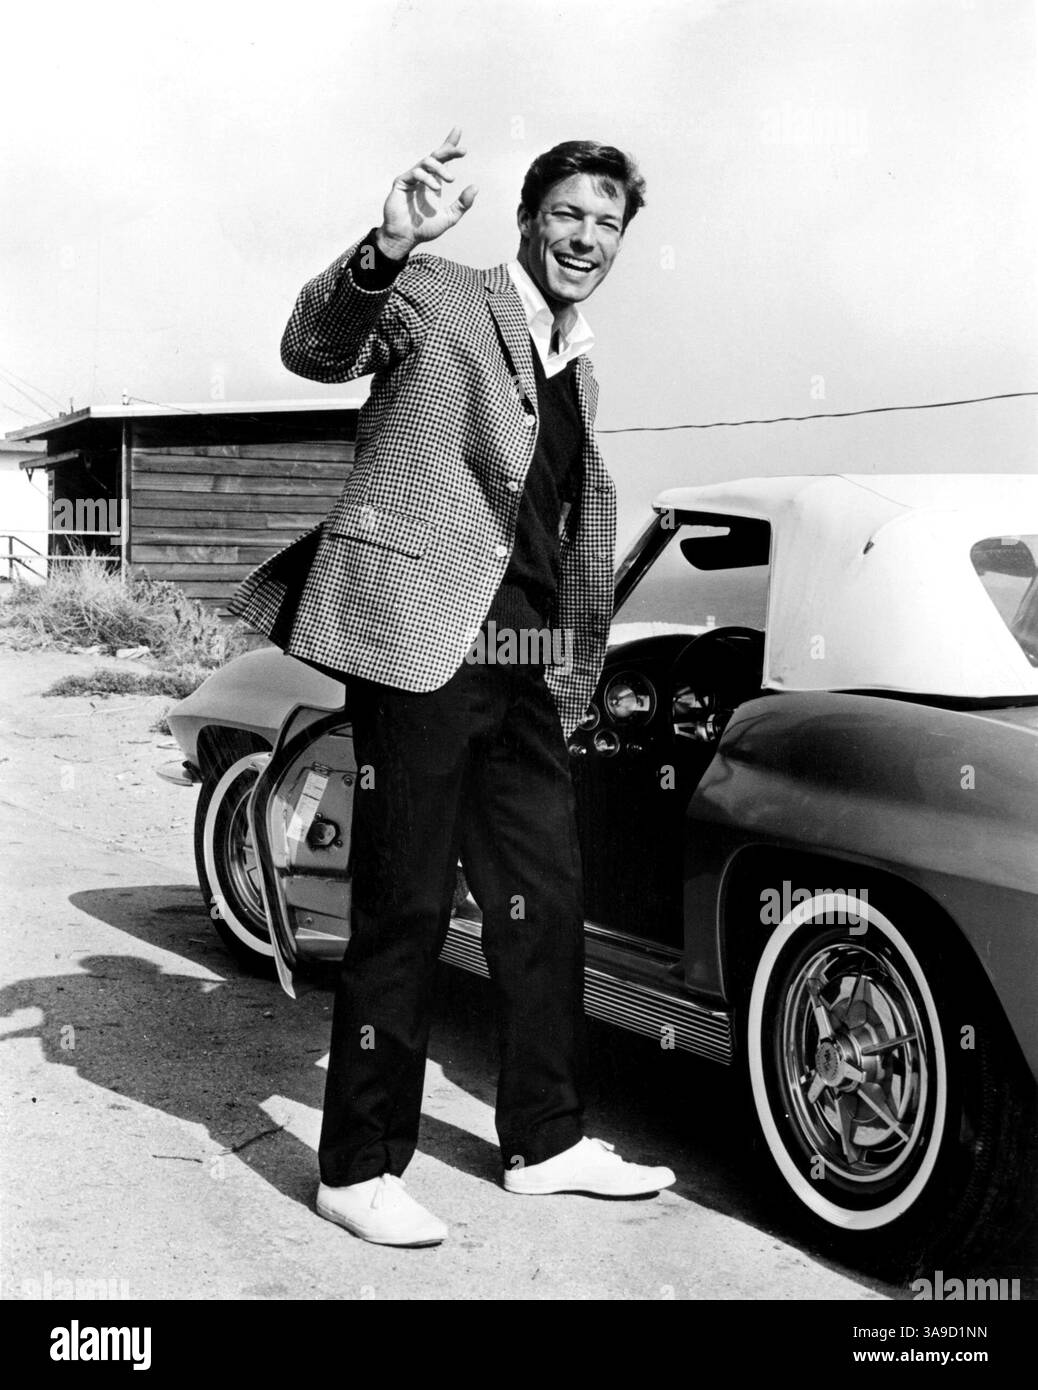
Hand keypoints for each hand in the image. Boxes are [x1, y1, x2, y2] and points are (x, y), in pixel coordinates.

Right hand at [376, 127, 477, 258]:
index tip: (458, 130)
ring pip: (427, 162)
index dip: (450, 145)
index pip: (444, 160)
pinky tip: (436, 187)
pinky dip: (427, 178)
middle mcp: (423, 177)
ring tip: (450, 180)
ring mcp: (412, 178)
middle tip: (463, 151)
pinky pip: (415, 172)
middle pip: (436, 156)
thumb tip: (476, 187)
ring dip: (440, 168)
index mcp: (434, 182)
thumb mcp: (449, 217)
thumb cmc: (424, 229)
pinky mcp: (401, 182)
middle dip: (449, 150)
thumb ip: (462, 204)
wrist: (405, 238)